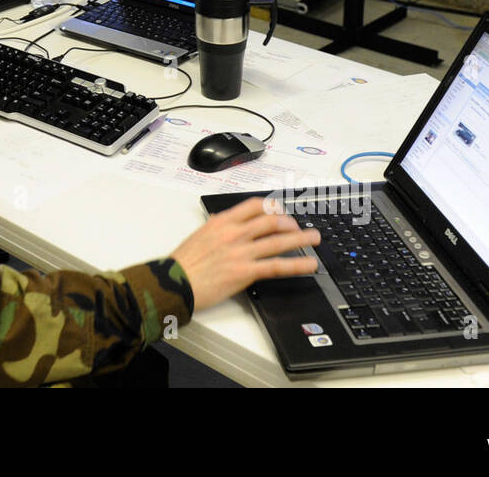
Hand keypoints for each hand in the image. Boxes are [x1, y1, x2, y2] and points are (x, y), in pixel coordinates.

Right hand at [169, 197, 320, 310]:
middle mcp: (234, 233)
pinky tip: (309, 265)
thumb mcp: (200, 235)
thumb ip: (217, 229)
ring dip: (301, 239)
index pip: (254, 206)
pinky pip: (277, 265)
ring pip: (278, 240)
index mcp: (222, 222)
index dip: (272, 207)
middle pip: (271, 220)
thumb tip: (227, 225)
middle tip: (300, 228)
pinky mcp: (245, 272)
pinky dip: (296, 264)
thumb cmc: (183, 263)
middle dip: (290, 222)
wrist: (174, 283)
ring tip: (315, 239)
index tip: (281, 212)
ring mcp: (241, 252)